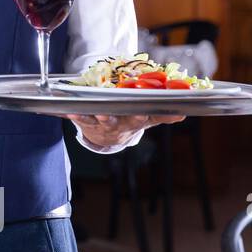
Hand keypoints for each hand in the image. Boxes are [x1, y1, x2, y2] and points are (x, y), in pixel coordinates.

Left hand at [62, 113, 184, 151]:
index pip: (141, 118)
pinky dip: (76, 117)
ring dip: (99, 118)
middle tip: (119, 115)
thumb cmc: (130, 121)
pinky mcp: (87, 122)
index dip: (142, 116)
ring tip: (98, 114)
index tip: (144, 113)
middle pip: (120, 121)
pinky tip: (70, 113)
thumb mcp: (147, 120)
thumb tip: (182, 113)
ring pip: (100, 121)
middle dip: (120, 118)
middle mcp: (118, 124)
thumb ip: (162, 116)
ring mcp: (102, 124)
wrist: (107, 138)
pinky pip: (81, 119)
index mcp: (133, 121)